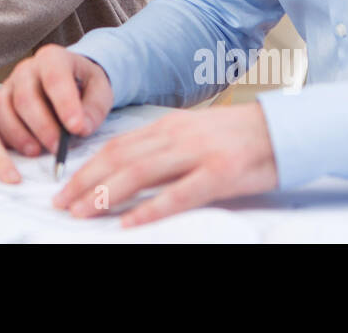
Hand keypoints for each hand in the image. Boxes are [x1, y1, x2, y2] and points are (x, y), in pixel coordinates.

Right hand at [0, 44, 113, 155]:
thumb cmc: (84, 86)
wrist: (70, 81)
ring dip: (17, 134)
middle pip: (25, 97)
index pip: (54, 77)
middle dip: (42, 126)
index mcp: (53, 58)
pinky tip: (17, 151)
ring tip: (36, 152)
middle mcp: (26, 69)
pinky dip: (1, 136)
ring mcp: (8, 85)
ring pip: (1, 107)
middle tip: (57, 148)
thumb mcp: (100, 92)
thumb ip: (94, 109)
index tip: (76, 128)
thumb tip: (80, 128)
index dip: (64, 103)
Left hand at [51, 102, 277, 226]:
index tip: (64, 187)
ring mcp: (198, 153)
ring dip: (106, 194)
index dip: (86, 167)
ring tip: (83, 212)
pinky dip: (150, 210)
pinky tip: (130, 223)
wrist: (285, 129)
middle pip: (120, 158)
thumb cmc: (238, 138)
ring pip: (140, 173)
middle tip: (62, 204)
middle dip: (85, 182)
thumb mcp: (194, 134)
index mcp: (168, 125)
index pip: (116, 146)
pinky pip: (178, 194)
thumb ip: (162, 147)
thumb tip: (125, 168)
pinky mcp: (220, 174)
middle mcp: (177, 135)